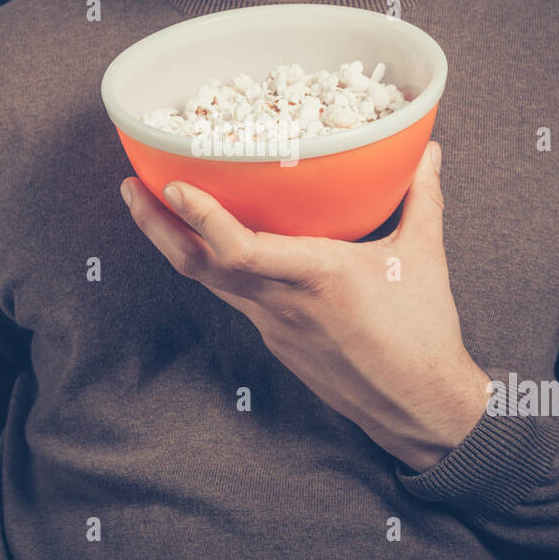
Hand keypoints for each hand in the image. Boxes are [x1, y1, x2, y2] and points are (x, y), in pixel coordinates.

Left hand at [120, 140, 491, 472]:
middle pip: (199, 267)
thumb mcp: (424, 257)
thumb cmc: (422, 335)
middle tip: (131, 188)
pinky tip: (215, 247)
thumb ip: (421, 198)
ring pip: (210, 283)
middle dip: (157, 227)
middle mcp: (282, 303)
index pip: (240, 250)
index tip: (173, 185)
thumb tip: (427, 152)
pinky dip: (215, 268)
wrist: (418, 408)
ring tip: (156, 209)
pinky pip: (234, 298)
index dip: (201, 218)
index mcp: (315, 276)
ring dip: (176, 246)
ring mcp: (273, 328)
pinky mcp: (277, 342)